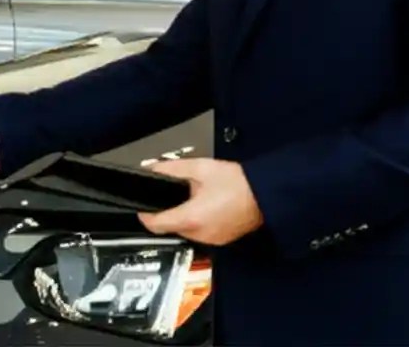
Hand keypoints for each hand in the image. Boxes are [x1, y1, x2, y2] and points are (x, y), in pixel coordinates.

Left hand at [137, 158, 262, 245]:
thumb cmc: (240, 184)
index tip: (142, 206)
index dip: (144, 214)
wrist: (266, 195)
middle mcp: (200, 234)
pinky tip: (207, 206)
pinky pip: (200, 232)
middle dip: (167, 211)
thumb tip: (153, 170)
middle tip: (174, 194)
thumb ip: (172, 169)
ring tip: (194, 198)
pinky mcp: (221, 240)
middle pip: (170, 227)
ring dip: (183, 216)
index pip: (154, 224)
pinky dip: (198, 221)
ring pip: (185, 230)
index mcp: (191, 218)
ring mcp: (211, 240)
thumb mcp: (200, 168)